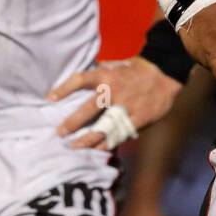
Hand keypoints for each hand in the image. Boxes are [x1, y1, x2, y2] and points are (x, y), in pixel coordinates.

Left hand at [50, 57, 181, 148]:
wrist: (165, 73)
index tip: (50, 98)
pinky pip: (121, 134)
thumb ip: (100, 74)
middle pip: (88, 109)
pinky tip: (98, 149)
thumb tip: (80, 81)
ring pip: (104, 127)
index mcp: (107, 75)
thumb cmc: (136, 70)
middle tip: (60, 133)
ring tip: (75, 147)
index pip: (81, 79)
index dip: (64, 89)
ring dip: (87, 139)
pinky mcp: (139, 118)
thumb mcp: (116, 66)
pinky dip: (108, 143)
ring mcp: (127, 106)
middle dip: (72, 123)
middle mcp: (115, 90)